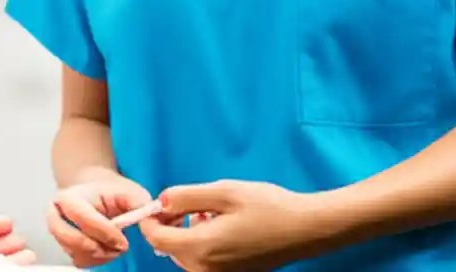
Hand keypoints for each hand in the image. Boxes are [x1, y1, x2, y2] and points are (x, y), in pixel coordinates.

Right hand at [47, 173, 152, 267]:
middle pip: (71, 239)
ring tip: (116, 245)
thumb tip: (149, 219)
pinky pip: (79, 260)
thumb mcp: (128, 191)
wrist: (96, 195)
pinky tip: (107, 248)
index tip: (124, 241)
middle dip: (98, 248)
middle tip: (119, 247)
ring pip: (76, 253)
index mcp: (70, 196)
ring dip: (100, 255)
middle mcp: (57, 214)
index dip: (105, 233)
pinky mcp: (64, 247)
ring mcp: (59, 232)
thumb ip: (139, 204)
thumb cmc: (111, 193)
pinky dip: (96, 260)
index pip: (84, 218)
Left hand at [139, 181, 330, 271]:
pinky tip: (227, 226)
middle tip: (195, 203)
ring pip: (187, 253)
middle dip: (173, 223)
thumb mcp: (223, 192)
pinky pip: (205, 260)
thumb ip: (185, 196)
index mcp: (200, 248)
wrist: (306, 229)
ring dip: (191, 232)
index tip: (160, 202)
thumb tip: (160, 201)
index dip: (150, 218)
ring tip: (215, 212)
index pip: (155, 238)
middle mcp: (206, 269)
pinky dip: (206, 243)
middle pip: (170, 247)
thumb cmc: (268, 207)